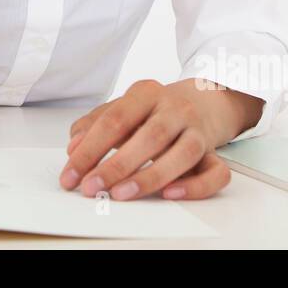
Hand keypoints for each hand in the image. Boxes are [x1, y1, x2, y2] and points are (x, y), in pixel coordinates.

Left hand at [59, 79, 236, 201]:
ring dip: (150, 177)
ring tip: (121, 194)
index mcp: (147, 93)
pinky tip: (170, 194)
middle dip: (115, 165)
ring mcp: (198, 130)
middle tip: (91, 187)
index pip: (115, 119)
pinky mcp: (214, 153)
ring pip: (183, 153)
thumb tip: (74, 147)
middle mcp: (175, 108)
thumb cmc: (154, 110)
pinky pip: (216, 173)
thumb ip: (94, 123)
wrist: (203, 100)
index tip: (71, 173)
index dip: (90, 149)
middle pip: (149, 136)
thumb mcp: (123, 107)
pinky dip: (195, 187)